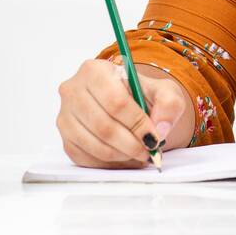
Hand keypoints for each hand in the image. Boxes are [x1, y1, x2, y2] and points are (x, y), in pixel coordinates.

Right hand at [56, 57, 192, 167]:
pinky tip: (127, 158)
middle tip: (150, 151)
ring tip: (141, 154)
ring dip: (122, 155)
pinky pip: (86, 158)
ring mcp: (65, 116)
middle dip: (131, 144)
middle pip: (103, 126)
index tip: (155, 137)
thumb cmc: (142, 95)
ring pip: (95, 145)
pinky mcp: (66, 139)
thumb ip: (169, 105)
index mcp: (95, 70)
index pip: (115, 101)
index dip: (137, 123)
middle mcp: (73, 91)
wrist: (128, 104)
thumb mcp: (164, 91)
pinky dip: (110, 164)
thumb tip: (160, 129)